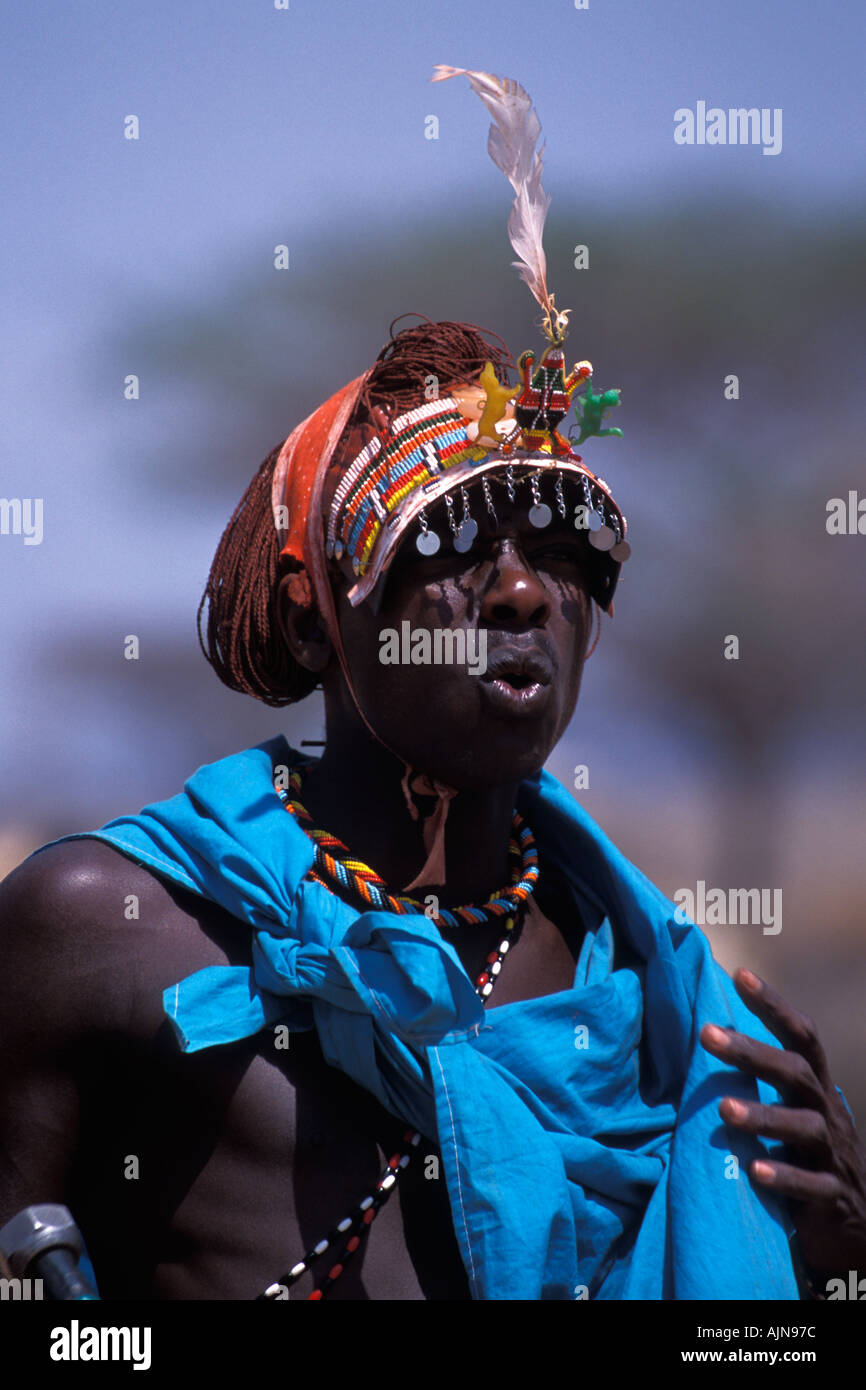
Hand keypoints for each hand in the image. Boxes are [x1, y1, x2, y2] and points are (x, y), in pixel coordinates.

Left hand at [700, 968, 865, 1279]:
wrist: (855, 1222)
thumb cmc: (808, 1154)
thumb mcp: (792, 1111)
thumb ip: (763, 1080)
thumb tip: (710, 1031)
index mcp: (815, 1088)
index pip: (800, 1037)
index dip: (774, 1005)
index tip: (740, 974)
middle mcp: (826, 1113)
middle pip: (795, 1073)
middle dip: (752, 1051)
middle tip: (706, 1033)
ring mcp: (832, 1155)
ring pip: (804, 1128)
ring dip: (764, 1116)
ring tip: (724, 1108)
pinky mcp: (831, 1197)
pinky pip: (810, 1186)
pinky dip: (784, 1176)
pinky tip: (755, 1171)